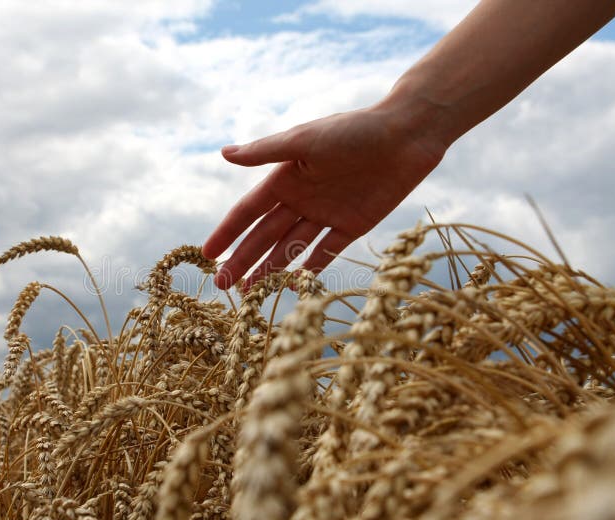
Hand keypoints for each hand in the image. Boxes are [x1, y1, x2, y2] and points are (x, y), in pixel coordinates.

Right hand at [203, 95, 448, 289]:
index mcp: (285, 177)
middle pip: (265, 235)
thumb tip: (224, 154)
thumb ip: (266, 152)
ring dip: (269, 270)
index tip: (207, 254)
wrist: (407, 134)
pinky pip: (325, 253)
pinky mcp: (352, 226)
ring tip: (249, 294)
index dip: (227, 233)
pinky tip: (291, 288)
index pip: (249, 211)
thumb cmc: (354, 129)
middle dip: (243, 260)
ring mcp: (325, 214)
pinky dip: (309, 270)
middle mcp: (301, 198)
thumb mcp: (306, 139)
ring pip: (290, 248)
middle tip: (223, 287)